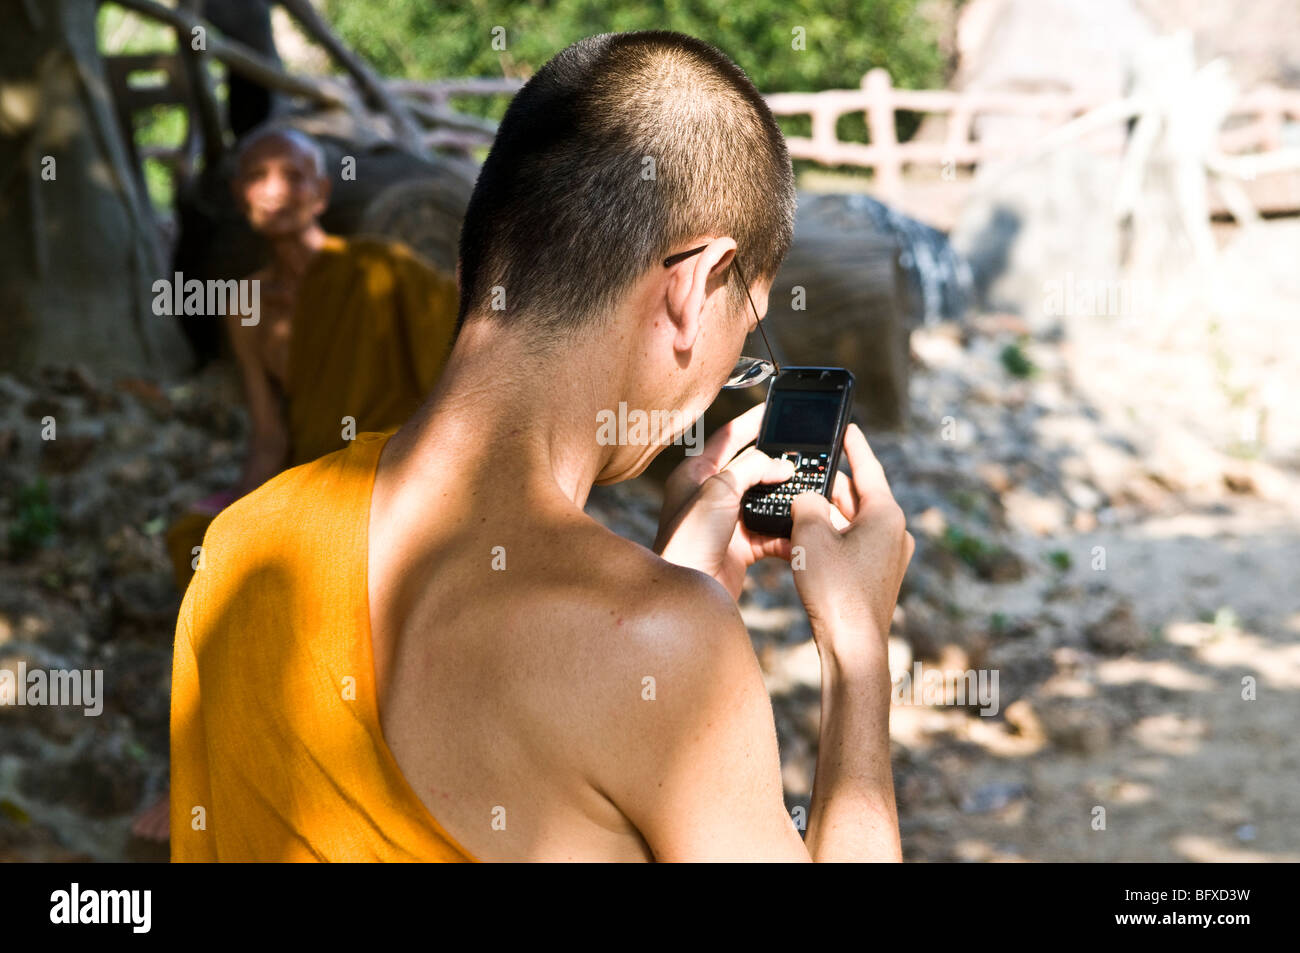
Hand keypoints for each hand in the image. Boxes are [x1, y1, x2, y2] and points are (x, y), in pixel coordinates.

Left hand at [654, 403, 797, 599]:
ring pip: (764, 501)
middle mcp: (709, 495)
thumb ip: (751, 468)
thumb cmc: (688, 540)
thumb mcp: (718, 490)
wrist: (687, 592)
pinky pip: (771, 533)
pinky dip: (787, 533)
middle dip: (778, 463)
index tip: (774, 408)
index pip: (728, 436)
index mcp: (695, 473)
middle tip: (804, 452)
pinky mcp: (740, 547)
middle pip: (751, 469)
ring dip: (787, 499)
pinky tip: (803, 531)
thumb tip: (780, 465)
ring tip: (810, 492)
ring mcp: (725, 522)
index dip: (752, 420)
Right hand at [788, 424, 913, 657]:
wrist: (852, 648)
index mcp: (886, 514)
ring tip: (799, 505)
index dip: (853, 445)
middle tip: (807, 469)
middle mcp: (895, 532)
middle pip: (858, 496)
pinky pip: (854, 544)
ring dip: (828, 514)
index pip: (868, 467)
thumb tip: (808, 500)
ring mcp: (890, 557)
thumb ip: (807, 505)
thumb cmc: (835, 590)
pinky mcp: (879, 577)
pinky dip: (833, 537)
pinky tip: (807, 540)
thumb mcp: (810, 535)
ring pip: (854, 522)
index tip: (846, 427)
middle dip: (831, 485)